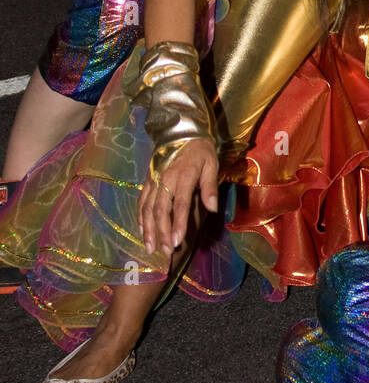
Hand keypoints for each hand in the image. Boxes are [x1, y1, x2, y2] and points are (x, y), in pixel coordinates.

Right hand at [137, 137, 218, 257]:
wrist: (180, 131)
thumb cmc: (200, 150)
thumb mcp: (211, 164)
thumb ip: (210, 187)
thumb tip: (212, 209)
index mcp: (183, 176)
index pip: (180, 204)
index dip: (178, 224)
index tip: (177, 241)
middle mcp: (165, 180)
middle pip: (160, 210)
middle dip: (162, 233)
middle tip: (166, 251)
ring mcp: (154, 180)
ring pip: (147, 208)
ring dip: (148, 230)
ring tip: (151, 248)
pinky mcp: (147, 181)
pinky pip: (141, 202)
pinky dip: (140, 218)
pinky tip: (142, 231)